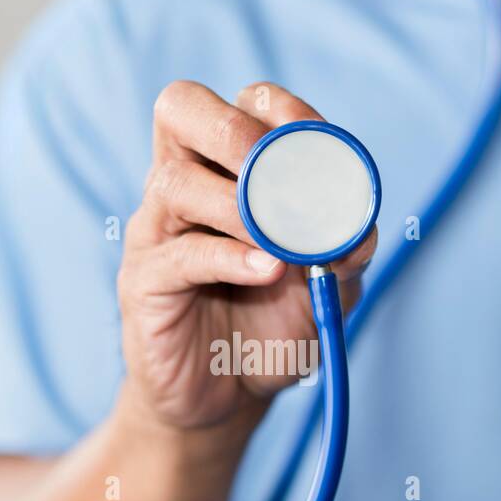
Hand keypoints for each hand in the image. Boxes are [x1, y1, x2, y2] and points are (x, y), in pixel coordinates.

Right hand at [118, 80, 376, 431]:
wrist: (230, 397)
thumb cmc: (271, 326)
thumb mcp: (326, 283)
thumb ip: (346, 247)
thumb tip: (357, 221)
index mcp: (224, 169)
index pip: (240, 102)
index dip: (281, 110)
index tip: (319, 147)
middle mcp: (181, 186)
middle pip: (180, 108)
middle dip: (237, 131)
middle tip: (280, 175)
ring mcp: (155, 232)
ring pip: (176, 181)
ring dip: (240, 205)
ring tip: (282, 245)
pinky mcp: (143, 284)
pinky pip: (181, 255)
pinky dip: (231, 257)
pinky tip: (266, 272)